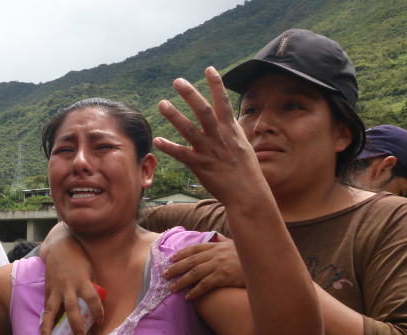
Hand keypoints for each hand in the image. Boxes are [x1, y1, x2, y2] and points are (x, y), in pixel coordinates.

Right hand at [40, 226, 103, 334]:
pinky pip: (46, 307)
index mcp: (82, 280)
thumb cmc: (80, 261)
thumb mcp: (90, 272)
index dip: (97, 311)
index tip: (100, 321)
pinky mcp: (47, 290)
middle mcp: (68, 286)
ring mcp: (55, 289)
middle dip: (76, 324)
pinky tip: (43, 332)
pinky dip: (45, 320)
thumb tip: (94, 307)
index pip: (92, 298)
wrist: (61, 248)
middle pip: (72, 308)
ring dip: (49, 327)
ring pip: (51, 310)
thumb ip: (91, 288)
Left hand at [153, 67, 262, 204]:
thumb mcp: (243, 145)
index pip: (224, 102)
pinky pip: (182, 154)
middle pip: (204, 110)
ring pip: (190, 129)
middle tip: (177, 81)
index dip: (217, 84)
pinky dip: (170, 147)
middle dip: (191, 94)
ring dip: (175, 115)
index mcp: (231, 130)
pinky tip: (158, 140)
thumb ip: (233, 131)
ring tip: (162, 103)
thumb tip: (230, 119)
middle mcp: (220, 137)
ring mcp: (209, 151)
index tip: (209, 68)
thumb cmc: (247, 171)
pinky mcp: (201, 166)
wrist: (248, 194)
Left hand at [164, 235, 244, 298]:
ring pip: (195, 273)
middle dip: (176, 267)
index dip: (182, 253)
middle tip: (165, 274)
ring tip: (173, 288)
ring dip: (181, 281)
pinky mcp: (225, 276)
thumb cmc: (251, 258)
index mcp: (218, 246)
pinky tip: (189, 297)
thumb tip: (217, 236)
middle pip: (191, 260)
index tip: (171, 258)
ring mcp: (220, 264)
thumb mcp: (238, 245)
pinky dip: (195, 291)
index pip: (195, 248)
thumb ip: (225, 241)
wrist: (265, 266)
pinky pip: (205, 284)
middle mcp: (217, 253)